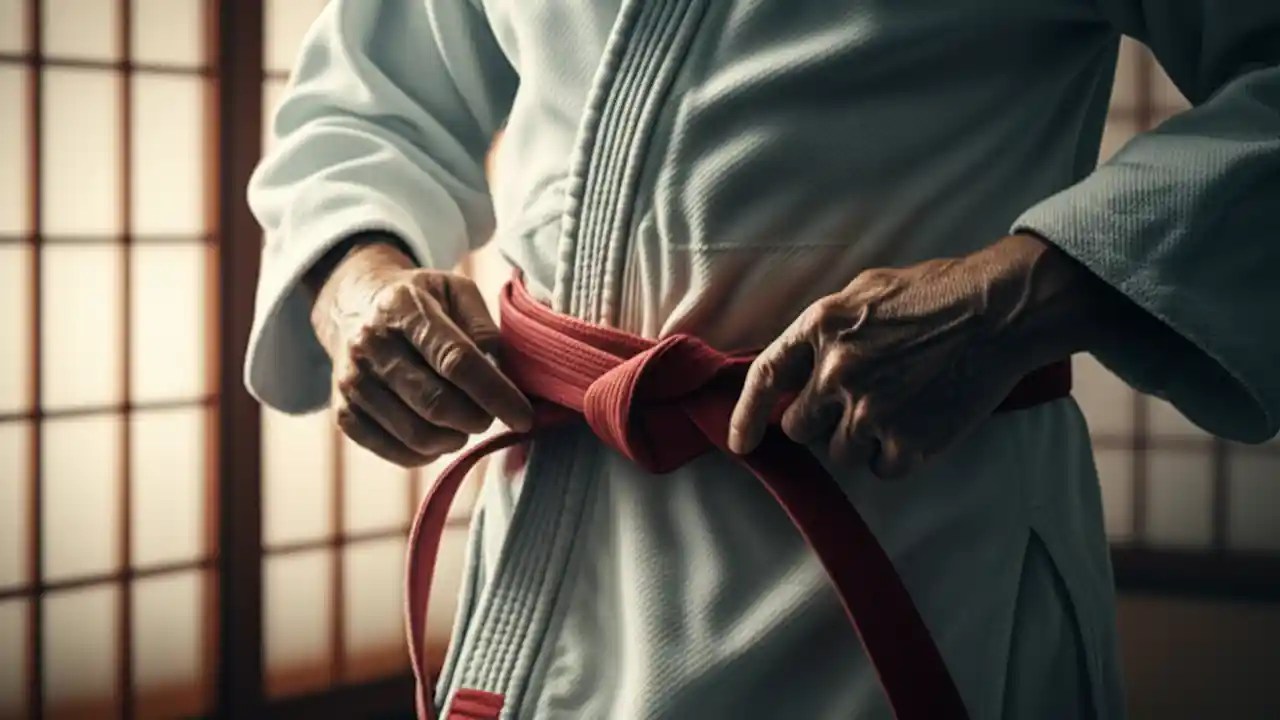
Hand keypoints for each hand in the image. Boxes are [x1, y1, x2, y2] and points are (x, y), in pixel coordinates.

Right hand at [309, 238, 533, 466]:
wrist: (353, 305)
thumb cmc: (420, 300)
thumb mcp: (456, 292)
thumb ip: (485, 329)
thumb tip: (505, 375)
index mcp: (404, 308)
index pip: (456, 361)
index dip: (496, 394)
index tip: (524, 417)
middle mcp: (370, 345)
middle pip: (436, 403)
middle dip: (477, 419)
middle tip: (490, 416)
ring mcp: (352, 382)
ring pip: (417, 434)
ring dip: (455, 439)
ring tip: (464, 423)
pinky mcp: (343, 413)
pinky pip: (394, 452)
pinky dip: (427, 453)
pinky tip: (438, 434)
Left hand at [729, 234, 1104, 477]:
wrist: (1000, 312)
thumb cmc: (936, 293)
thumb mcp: (866, 289)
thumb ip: (825, 328)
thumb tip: (797, 366)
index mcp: (821, 328)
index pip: (763, 379)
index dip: (744, 416)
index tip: (740, 445)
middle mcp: (837, 372)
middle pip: (800, 428)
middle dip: (822, 420)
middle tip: (859, 401)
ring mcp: (871, 411)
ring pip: (841, 452)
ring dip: (861, 439)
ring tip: (900, 405)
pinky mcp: (907, 444)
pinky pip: (881, 469)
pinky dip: (896, 456)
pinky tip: (919, 423)